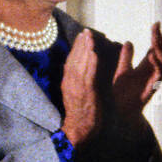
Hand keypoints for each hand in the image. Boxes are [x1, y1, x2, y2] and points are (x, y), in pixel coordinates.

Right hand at [61, 29, 99, 145]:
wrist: (78, 131)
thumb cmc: (81, 115)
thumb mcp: (77, 95)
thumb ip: (80, 82)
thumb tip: (83, 71)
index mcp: (67, 83)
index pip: (71, 61)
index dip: (76, 48)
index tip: (81, 36)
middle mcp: (69, 82)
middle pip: (74, 59)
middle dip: (80, 44)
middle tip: (86, 31)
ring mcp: (76, 87)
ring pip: (79, 63)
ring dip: (84, 48)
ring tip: (89, 35)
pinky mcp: (85, 93)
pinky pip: (87, 74)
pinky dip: (90, 62)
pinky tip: (94, 52)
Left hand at [112, 21, 161, 116]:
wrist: (120, 110)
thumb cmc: (122, 92)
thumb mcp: (122, 70)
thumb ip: (126, 57)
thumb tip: (128, 41)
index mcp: (146, 66)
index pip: (155, 47)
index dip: (156, 36)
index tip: (156, 24)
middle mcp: (153, 71)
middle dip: (160, 40)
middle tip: (156, 29)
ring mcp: (154, 79)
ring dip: (160, 50)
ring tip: (155, 40)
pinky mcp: (153, 87)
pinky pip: (160, 74)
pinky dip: (158, 65)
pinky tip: (152, 56)